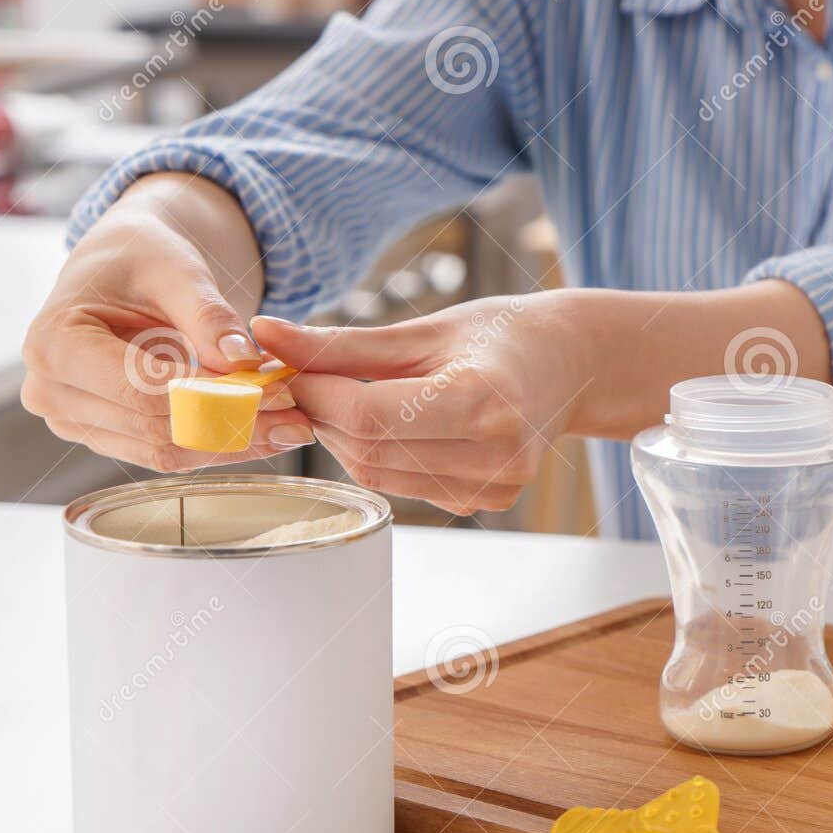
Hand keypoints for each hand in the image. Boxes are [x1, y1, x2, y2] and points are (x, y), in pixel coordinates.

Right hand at [21, 175, 316, 471]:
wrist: (121, 266)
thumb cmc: (140, 258)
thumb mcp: (176, 270)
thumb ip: (209, 316)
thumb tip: (245, 363)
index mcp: (55, 344)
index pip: (140, 391)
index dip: (212, 397)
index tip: (276, 392)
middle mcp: (51, 392)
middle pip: (153, 429)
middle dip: (232, 424)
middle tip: (298, 416)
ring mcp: (73, 422)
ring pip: (164, 452)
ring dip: (232, 443)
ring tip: (291, 425)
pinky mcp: (104, 436)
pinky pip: (167, 453)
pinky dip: (218, 443)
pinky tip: (265, 430)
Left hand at [252, 294, 593, 515]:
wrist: (568, 365)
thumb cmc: (499, 335)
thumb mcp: (422, 329)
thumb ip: (342, 344)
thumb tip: (265, 334)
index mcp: (484, 400)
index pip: (369, 415)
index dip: (317, 395)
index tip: (291, 369)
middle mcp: (496, 453)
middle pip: (370, 452)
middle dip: (324, 418)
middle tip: (308, 382)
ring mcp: (495, 486)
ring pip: (381, 477)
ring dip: (348, 441)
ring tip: (349, 399)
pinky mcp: (487, 503)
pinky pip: (407, 488)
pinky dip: (383, 458)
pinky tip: (392, 425)